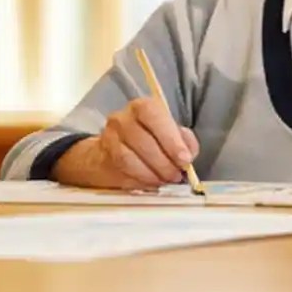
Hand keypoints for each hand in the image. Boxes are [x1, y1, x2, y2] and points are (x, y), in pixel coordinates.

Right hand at [54, 98, 199, 189]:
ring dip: (151, 174)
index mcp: (142, 107)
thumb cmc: (149, 138)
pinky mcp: (102, 159)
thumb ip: (183, 140)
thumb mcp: (170, 133)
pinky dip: (139, 181)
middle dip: (164, 163)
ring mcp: (108, 139)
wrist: (112, 150)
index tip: (184, 160)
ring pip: (128, 159)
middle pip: (143, 141)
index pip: (154, 116)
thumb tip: (189, 154)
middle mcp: (122, 119)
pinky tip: (150, 183)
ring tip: (164, 180)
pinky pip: (121, 172)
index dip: (171, 139)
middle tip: (177, 176)